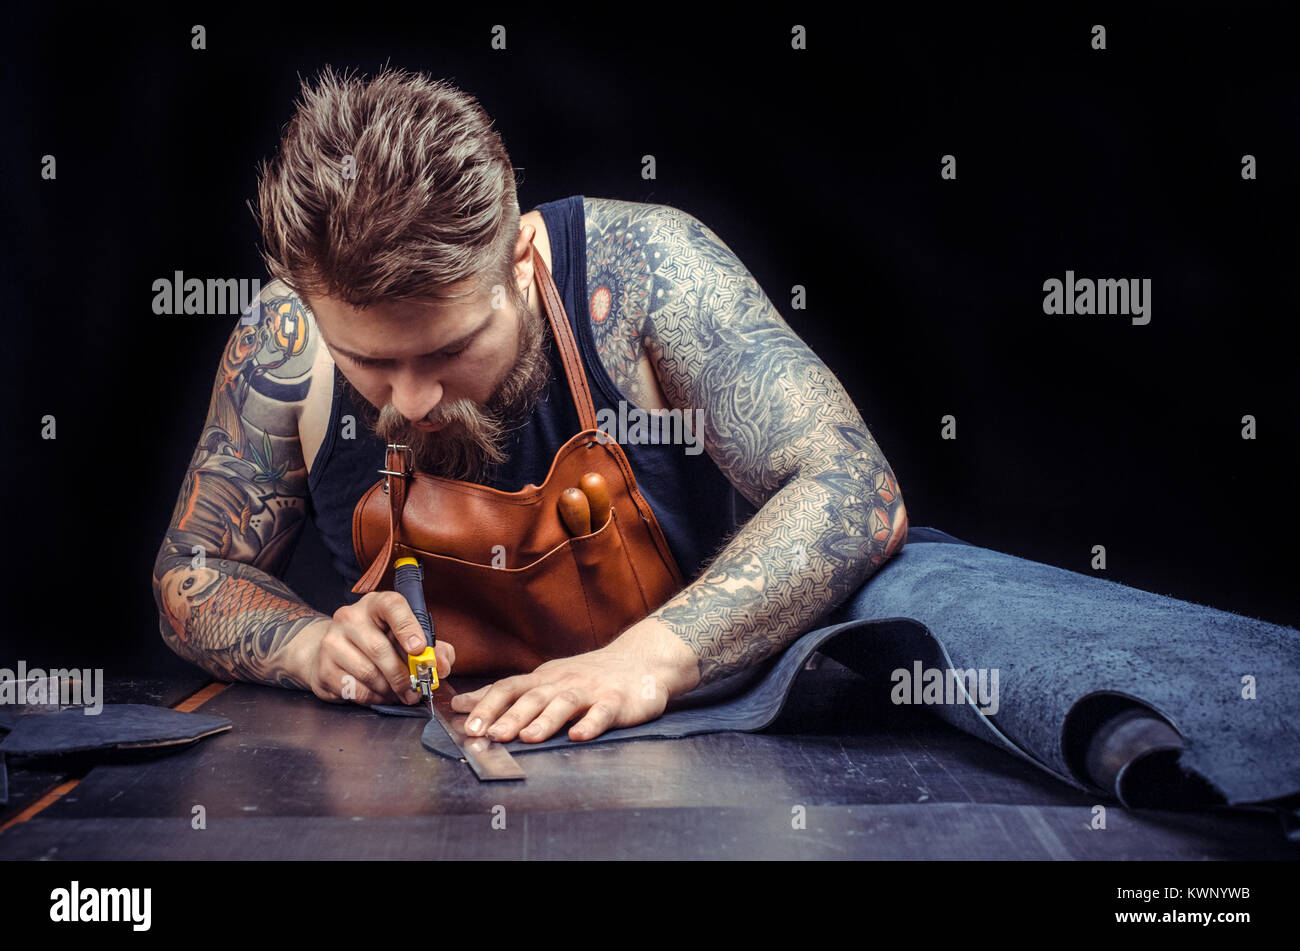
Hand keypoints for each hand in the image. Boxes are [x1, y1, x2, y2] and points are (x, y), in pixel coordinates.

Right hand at [294, 591, 454, 705]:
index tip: (419, 648)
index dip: (408, 627)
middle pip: (380, 649)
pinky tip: (380, 696)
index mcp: (375, 604)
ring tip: (399, 694)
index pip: (392, 606)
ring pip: (368, 673)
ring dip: (389, 690)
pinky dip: (373, 698)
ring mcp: (332, 642)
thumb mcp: (406, 637)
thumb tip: (442, 665)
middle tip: (416, 690)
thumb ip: (432, 648)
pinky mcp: (323, 668)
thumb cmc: (377, 642)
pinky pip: (354, 689)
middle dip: (403, 675)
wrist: (328, 652)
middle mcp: (350, 618)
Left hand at [449, 644, 672, 742]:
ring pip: (565, 703)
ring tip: (528, 737)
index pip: (509, 687)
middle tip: (489, 735)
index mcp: (543, 678)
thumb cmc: (588, 676)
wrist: (641, 661)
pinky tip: (579, 737)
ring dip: (545, 720)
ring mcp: (591, 691)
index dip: (486, 704)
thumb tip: (463, 706)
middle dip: (509, 716)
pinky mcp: (617, 702)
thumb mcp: (545, 679)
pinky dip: (590, 724)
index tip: (464, 723)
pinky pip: (602, 713)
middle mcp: (563, 682)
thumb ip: (508, 694)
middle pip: (533, 696)